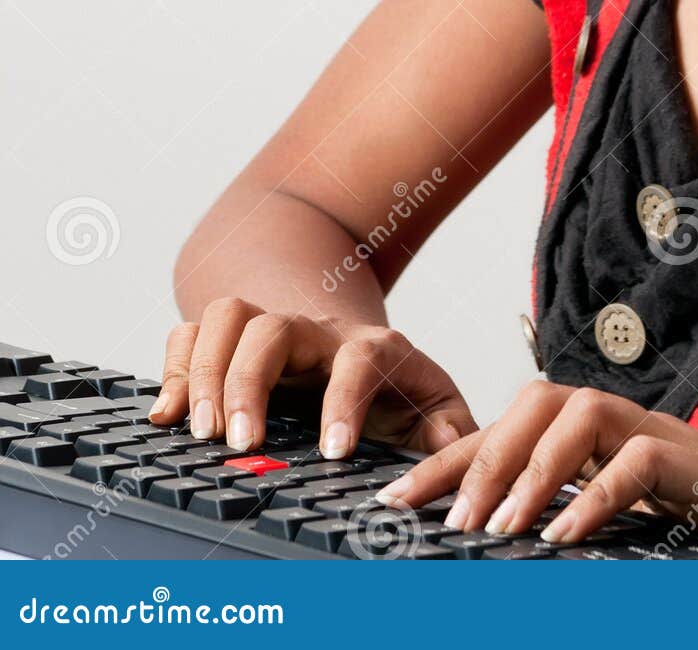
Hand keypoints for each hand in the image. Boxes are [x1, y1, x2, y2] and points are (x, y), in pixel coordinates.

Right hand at [149, 299, 476, 458]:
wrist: (358, 346)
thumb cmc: (396, 391)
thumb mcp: (434, 408)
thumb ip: (450, 434)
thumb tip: (455, 459)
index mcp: (374, 351)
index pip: (359, 361)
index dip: (344, 403)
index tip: (333, 453)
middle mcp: (318, 333)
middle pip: (275, 327)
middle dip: (250, 381)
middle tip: (240, 444)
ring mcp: (270, 330)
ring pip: (228, 316)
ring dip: (205, 370)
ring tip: (199, 432)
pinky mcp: (232, 341)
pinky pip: (192, 331)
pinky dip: (172, 368)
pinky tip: (164, 415)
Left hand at [374, 379, 697, 555]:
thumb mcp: (635, 534)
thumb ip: (578, 525)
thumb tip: (502, 555)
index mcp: (600, 438)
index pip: (513, 428)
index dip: (450, 458)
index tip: (391, 501)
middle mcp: (626, 422)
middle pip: (534, 403)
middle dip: (475, 455)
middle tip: (434, 518)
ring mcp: (665, 435)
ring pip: (578, 415)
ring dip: (527, 470)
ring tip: (490, 530)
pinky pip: (638, 460)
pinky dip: (594, 497)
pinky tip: (561, 540)